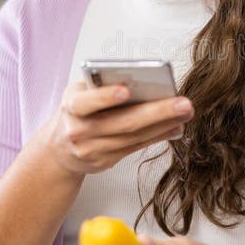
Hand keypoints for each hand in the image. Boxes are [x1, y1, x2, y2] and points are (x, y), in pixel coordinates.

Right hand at [45, 82, 193, 175]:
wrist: (58, 149)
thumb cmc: (77, 111)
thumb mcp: (80, 94)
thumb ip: (102, 88)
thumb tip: (144, 83)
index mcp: (71, 106)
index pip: (87, 102)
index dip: (106, 97)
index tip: (127, 90)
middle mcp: (80, 130)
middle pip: (123, 122)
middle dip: (157, 112)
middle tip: (183, 103)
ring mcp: (92, 150)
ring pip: (134, 137)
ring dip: (164, 125)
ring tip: (185, 113)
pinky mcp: (105, 162)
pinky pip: (136, 147)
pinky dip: (158, 136)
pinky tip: (174, 127)